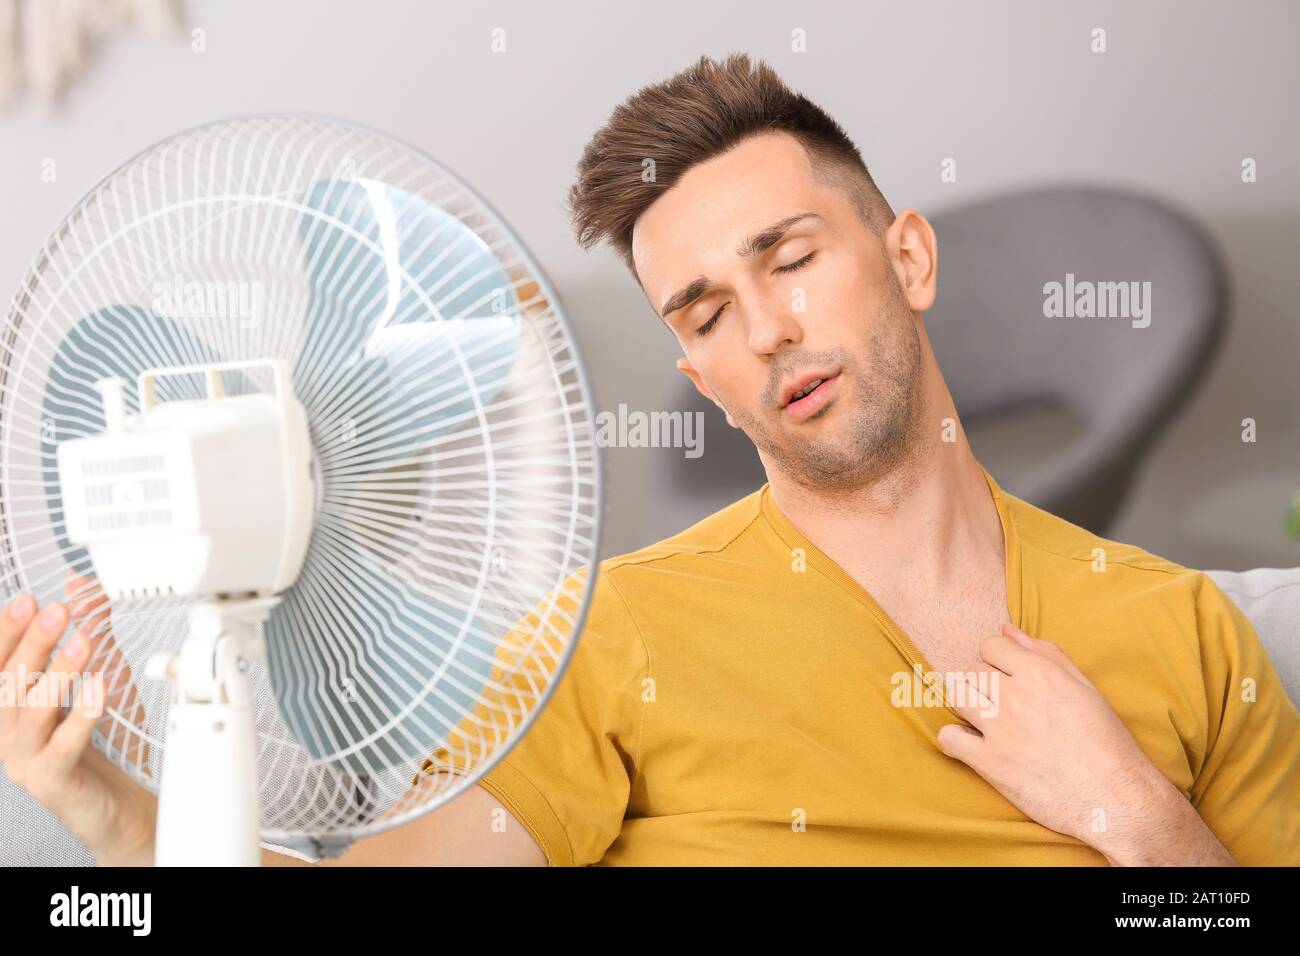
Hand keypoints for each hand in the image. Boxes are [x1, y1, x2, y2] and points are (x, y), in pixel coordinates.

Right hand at [0, 571, 156, 865]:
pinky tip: (99, 687)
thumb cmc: (97, 742)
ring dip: (59, 672)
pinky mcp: (51, 781)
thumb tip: (79, 586)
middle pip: (10, 683)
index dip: (6, 632)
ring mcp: (25, 759)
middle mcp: (7, 733)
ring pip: (33, 711)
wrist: (110, 804)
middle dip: (32, 643)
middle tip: (57, 611)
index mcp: (8, 708)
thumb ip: (85, 632)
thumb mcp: (96, 675)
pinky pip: (62, 746)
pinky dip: (81, 714)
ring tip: (85, 641)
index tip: (25, 599)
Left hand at [936, 622, 1234, 865]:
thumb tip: (1006, 630)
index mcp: (1040, 673)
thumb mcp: (1084, 687)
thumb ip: (1045, 653)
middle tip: (997, 701)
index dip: (995, 659)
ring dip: (967, 706)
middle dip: (980, 682)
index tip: (1004, 675)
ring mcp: (1000, 729)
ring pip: (957, 698)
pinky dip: (955, 740)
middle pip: (970, 671)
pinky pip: (949, 738)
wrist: (1116, 798)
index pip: (990, 645)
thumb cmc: (1106, 741)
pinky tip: (972, 744)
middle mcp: (1016, 695)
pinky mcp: (990, 762)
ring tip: (985, 719)